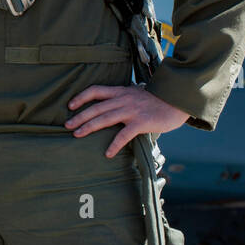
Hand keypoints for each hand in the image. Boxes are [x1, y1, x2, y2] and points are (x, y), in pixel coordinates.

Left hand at [65, 85, 189, 157]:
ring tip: (77, 135)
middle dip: (79, 116)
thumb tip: (112, 106)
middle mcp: (122, 99)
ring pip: (104, 119)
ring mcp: (131, 111)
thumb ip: (123, 98)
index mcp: (120, 92)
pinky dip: (114, 145)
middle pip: (95, 107)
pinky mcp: (140, 123)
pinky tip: (107, 153)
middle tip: (67, 125)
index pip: (95, 90)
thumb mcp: (136, 93)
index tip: (70, 105)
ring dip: (89, 127)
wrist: (177, 100)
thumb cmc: (157, 100)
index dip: (81, 97)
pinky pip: (123, 135)